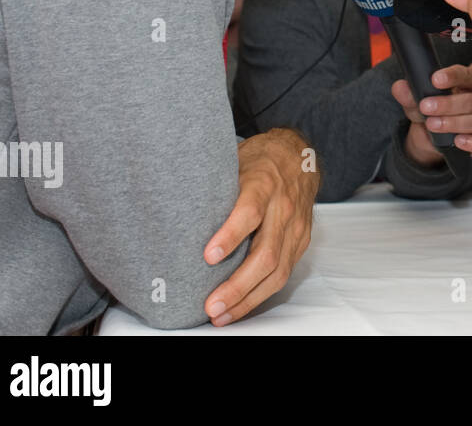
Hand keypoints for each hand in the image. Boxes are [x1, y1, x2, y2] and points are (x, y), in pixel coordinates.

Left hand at [203, 128, 318, 325]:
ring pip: (277, 271)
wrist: (299, 156)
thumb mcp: (234, 162)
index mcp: (263, 184)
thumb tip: (170, 206)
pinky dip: (260, 294)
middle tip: (210, 304)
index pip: (249, 211)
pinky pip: (284, 274)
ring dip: (248, 298)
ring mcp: (296, 228)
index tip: (207, 257)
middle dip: (237, 284)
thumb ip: (214, 187)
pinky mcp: (301, 242)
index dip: (230, 235)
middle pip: (265, 253)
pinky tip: (239, 306)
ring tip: (220, 314)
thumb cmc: (259, 160)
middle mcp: (283, 208)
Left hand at [393, 64, 471, 164]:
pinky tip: (458, 141)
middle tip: (426, 106)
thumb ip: (409, 93)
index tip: (435, 79)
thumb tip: (400, 87)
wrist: (428, 134)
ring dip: (453, 123)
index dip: (453, 76)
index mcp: (469, 82)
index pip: (467, 75)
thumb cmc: (430, 108)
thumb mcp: (416, 99)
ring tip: (432, 124)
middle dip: (448, 104)